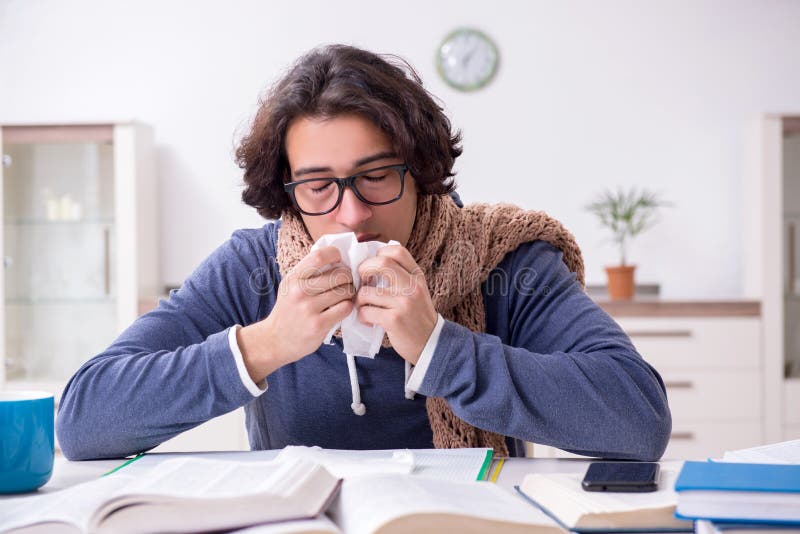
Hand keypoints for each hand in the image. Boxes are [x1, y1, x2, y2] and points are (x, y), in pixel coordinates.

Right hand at [238, 246, 354, 381]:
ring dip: (350, 293)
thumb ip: (308, 273)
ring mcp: (308, 308)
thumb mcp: (290, 286)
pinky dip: (348, 307)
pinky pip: (345, 308)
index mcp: (293, 278)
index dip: (335, 255)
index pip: (319, 256)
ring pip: (345, 291)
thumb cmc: (288, 310)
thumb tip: (336, 258)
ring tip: (345, 296)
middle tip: (347, 283)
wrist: (275, 340)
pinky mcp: (318, 325)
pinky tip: (342, 308)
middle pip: (339, 274)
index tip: (339, 260)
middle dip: (348, 277)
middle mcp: (299, 291)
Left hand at [355, 246, 437, 363]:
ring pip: (367, 291)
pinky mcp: (394, 320)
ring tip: (364, 307)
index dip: (378, 254)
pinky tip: (369, 320)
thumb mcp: (416, 290)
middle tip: (362, 282)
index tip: (372, 267)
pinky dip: (362, 316)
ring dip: (359, 300)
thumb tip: (370, 263)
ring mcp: (404, 303)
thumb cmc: (417, 316)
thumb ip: (400, 276)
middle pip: (381, 263)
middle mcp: (413, 286)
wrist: (431, 343)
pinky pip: (366, 311)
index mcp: (417, 276)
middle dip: (363, 270)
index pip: (397, 251)